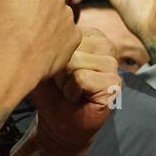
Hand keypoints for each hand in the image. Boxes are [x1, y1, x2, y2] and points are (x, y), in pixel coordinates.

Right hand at [0, 0, 80, 83]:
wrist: (14, 63)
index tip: (7, 8)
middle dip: (34, 6)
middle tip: (18, 24)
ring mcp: (69, 16)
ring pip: (55, 16)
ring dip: (45, 23)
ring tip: (28, 39)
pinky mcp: (74, 37)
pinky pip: (63, 36)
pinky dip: (54, 41)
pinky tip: (40, 49)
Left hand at [30, 26, 120, 155]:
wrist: (57, 124)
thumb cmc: (51, 92)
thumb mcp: (44, 61)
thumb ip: (47, 43)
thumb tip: (41, 32)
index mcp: (91, 36)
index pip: (65, 33)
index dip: (54, 55)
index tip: (58, 70)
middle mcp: (106, 46)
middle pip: (69, 47)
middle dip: (59, 69)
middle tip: (64, 83)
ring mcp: (113, 65)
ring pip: (74, 62)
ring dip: (64, 81)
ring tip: (70, 89)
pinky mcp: (114, 83)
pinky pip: (81, 78)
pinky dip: (71, 91)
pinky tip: (76, 98)